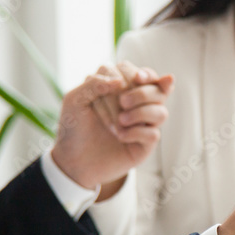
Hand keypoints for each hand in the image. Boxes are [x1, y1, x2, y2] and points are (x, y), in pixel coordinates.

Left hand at [50, 63, 173, 196]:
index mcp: (122, 89)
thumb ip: (94, 83)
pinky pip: (153, 134)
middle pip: (158, 90)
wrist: (73, 160)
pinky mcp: (145, 144)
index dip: (139, 74)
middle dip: (143, 93)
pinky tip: (121, 137)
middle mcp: (137, 105)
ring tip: (120, 122)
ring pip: (161, 111)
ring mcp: (144, 124)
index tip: (132, 80)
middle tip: (123, 102)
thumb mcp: (75, 100)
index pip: (141, 74)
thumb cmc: (74, 127)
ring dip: (141, 113)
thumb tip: (119, 81)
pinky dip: (136, 133)